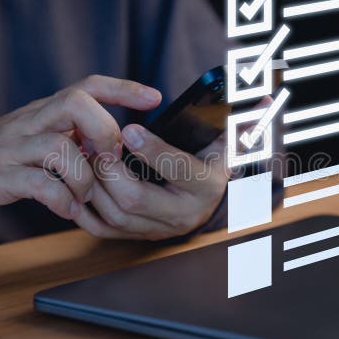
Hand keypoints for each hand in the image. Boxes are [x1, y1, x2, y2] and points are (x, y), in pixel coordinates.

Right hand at [0, 75, 160, 220]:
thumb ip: (69, 135)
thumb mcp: (35, 137)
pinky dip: (61, 200)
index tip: (154, 97)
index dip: (122, 88)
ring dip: (84, 177)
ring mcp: (11, 148)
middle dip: (104, 132)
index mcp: (42, 112)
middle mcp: (28, 122)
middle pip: (75, 103)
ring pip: (59, 148)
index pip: (87, 86)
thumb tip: (113, 142)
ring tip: (86, 196)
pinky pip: (38, 185)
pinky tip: (67, 209)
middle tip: (108, 161)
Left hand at [73, 124, 228, 239]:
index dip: (152, 150)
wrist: (208, 195)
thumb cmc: (211, 156)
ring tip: (83, 157)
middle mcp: (184, 214)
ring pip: (116, 215)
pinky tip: (77, 185)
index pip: (179, 169)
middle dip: (109, 169)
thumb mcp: (228, 138)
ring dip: (94, 185)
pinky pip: (104, 230)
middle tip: (94, 143)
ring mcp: (160, 229)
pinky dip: (85, 210)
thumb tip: (261, 101)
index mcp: (207, 186)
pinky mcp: (140, 236)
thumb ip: (239, 120)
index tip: (128, 128)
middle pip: (136, 199)